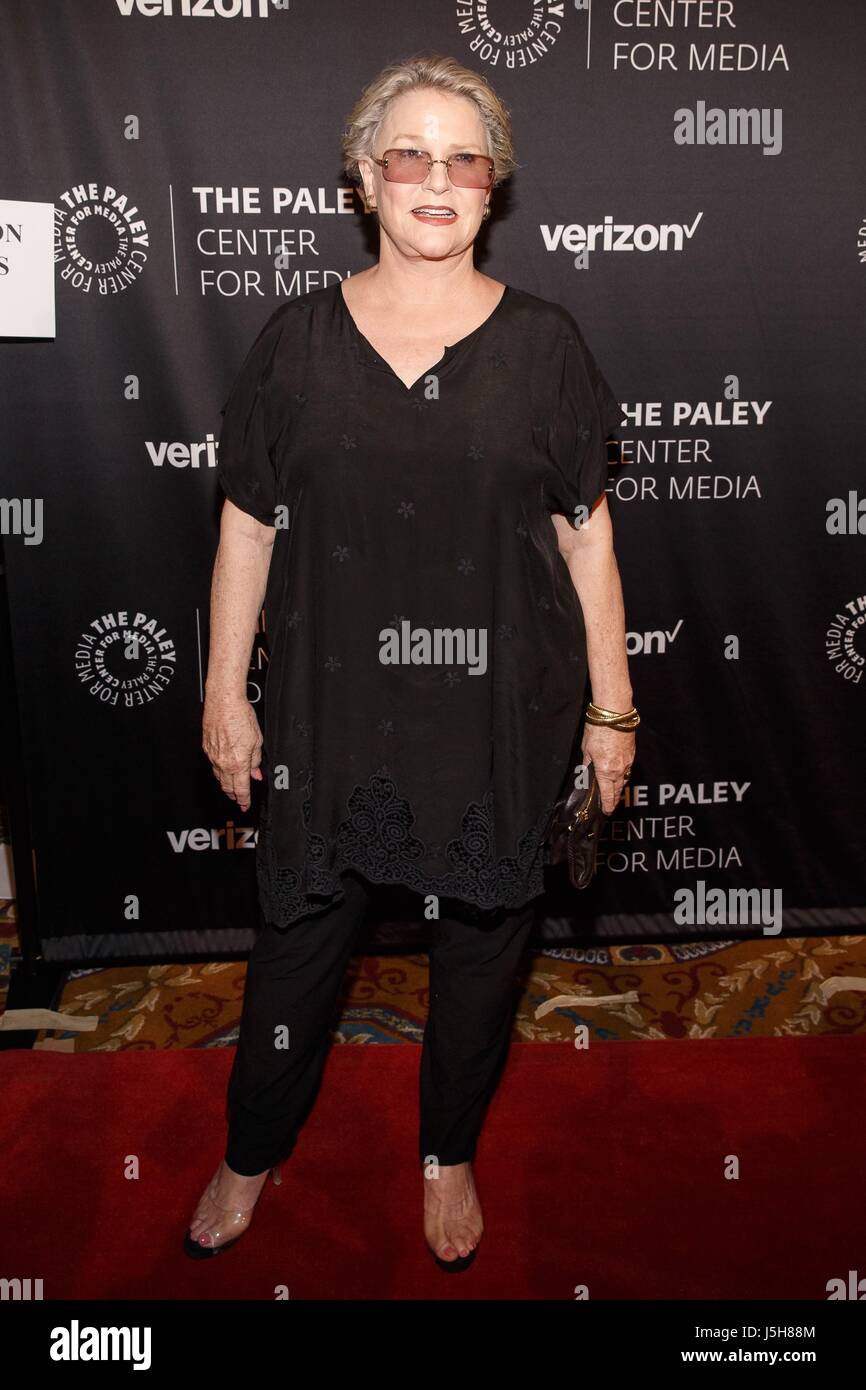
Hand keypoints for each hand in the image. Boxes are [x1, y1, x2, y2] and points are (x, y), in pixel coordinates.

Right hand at [202, 693, 262, 812]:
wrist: (223, 702)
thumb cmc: (240, 716)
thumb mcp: (257, 740)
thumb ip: (255, 760)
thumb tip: (256, 772)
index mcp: (238, 763)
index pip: (241, 789)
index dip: (244, 800)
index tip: (246, 805)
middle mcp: (223, 762)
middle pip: (227, 787)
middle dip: (234, 796)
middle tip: (240, 800)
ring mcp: (212, 755)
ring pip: (219, 777)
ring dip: (226, 785)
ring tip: (232, 789)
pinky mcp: (206, 747)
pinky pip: (213, 765)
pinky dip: (219, 771)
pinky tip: (224, 770)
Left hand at [580, 725, 634, 814]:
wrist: (615, 714)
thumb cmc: (598, 729)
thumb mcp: (587, 749)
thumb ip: (588, 765)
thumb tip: (586, 774)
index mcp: (606, 771)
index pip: (608, 794)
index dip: (607, 805)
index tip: (607, 812)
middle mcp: (619, 770)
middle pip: (618, 790)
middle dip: (614, 798)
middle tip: (609, 805)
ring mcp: (628, 762)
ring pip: (624, 780)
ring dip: (618, 787)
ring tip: (613, 791)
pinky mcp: (632, 753)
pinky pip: (628, 769)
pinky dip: (623, 775)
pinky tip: (618, 773)